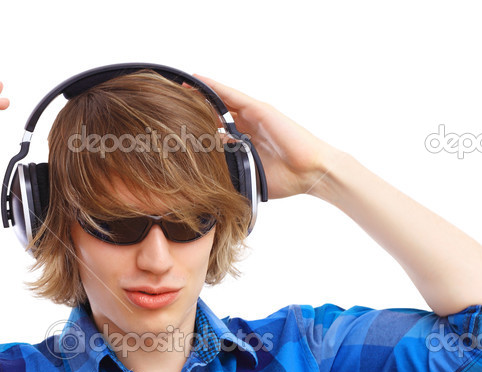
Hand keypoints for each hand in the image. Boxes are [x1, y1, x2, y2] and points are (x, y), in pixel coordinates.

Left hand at [186, 74, 335, 199]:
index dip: (196, 126)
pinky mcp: (260, 109)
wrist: (311, 172)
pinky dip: (215, 87)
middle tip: (170, 103)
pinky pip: (233, 95)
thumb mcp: (249, 175)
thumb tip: (205, 182)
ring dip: (200, 93)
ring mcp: (254, 115)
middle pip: (215, 111)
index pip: (215, 129)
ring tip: (178, 87)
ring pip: (221, 100)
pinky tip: (198, 80)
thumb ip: (230, 173)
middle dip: (194, 107)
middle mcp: (248, 125)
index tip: (176, 126)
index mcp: (244, 141)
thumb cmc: (286, 179)